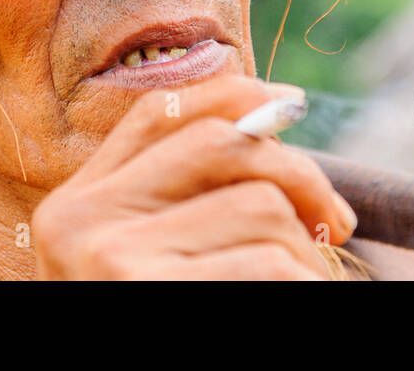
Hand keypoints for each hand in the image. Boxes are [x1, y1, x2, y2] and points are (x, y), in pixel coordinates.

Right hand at [31, 74, 358, 279]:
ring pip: (257, 206)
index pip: (157, 113)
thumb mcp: (143, 261)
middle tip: (339, 222)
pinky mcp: (151, 295)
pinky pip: (268, 264)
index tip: (290, 104)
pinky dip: (305, 282)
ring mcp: (110, 261)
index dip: (231, 94)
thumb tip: (276, 113)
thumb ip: (182, 201)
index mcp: (74, 206)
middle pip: (219, 144)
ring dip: (308, 248)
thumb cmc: (155, 318)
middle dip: (298, 172)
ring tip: (307, 282)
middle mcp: (79, 222)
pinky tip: (299, 298)